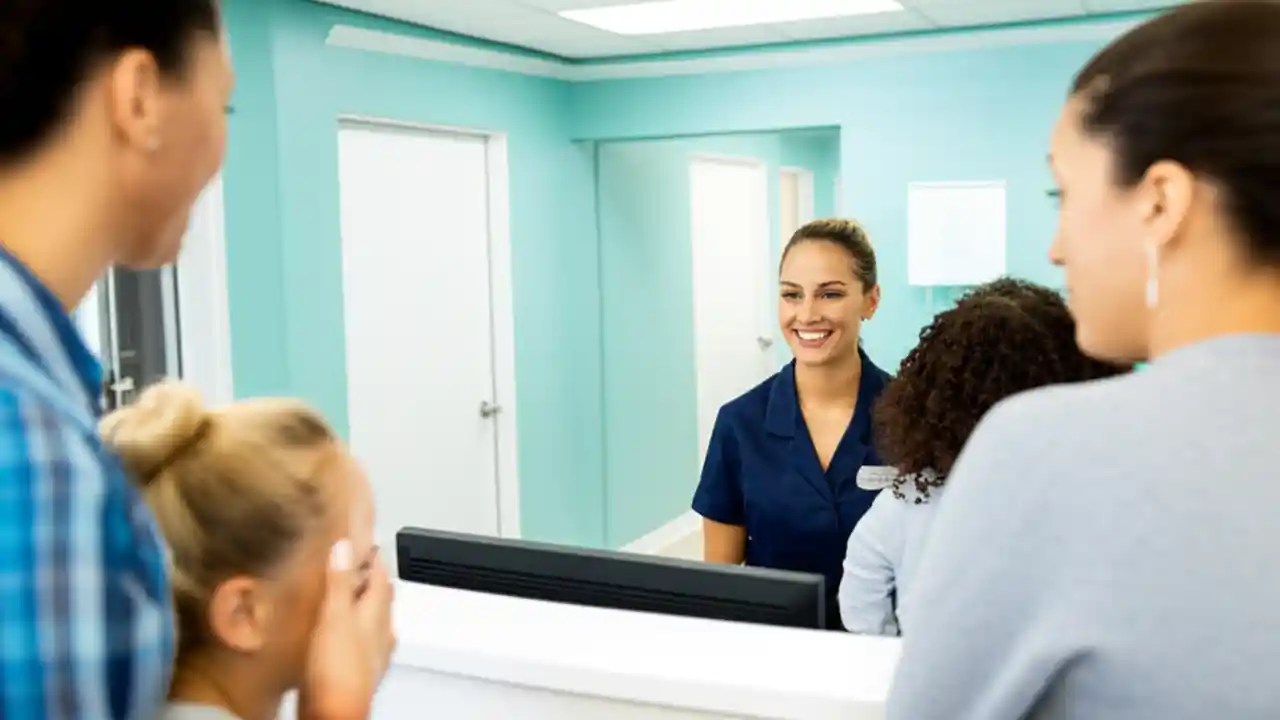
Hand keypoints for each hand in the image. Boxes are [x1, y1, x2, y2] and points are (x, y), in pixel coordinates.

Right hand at [299, 539, 396, 719]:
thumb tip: (344, 548)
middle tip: (357, 565)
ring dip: (358, 607)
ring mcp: (368, 653)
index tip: (367, 544)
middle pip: (379, 600)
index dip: (375, 559)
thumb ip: (340, 583)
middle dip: (368, 582)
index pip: (382, 578)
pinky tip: (335, 635)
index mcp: (377, 615)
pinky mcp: (352, 670)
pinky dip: (346, 631)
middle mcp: (378, 634)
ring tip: (345, 595)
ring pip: (368, 621)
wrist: (334, 713)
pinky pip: (353, 642)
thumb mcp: (335, 617)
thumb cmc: (340, 671)